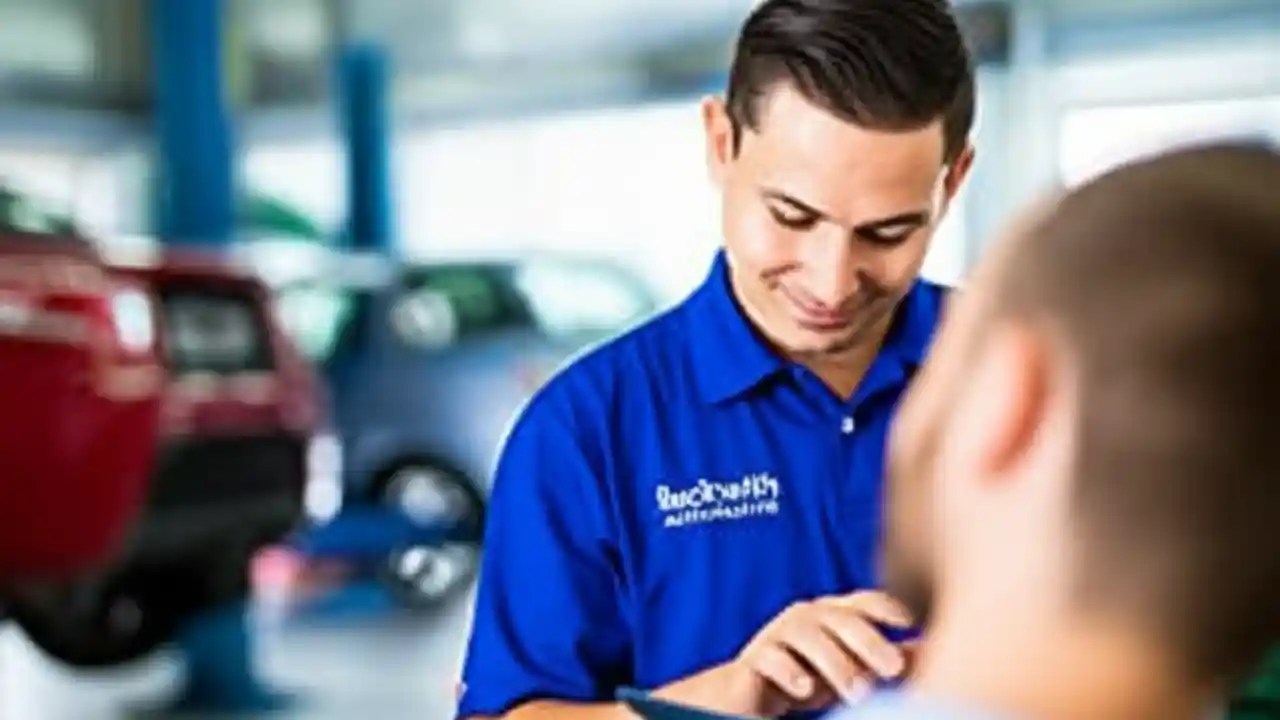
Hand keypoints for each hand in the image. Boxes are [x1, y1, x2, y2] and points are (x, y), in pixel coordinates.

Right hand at [733, 591, 913, 714]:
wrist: (748, 694)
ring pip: (808, 636)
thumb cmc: (807, 678)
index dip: (886, 607)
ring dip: (837, 664)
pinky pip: (772, 658)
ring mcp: (777, 634)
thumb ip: (882, 660)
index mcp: (832, 615)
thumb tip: (930, 653)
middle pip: (840, 619)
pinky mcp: (754, 659)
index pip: (863, 602)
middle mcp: (806, 617)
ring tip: (859, 694)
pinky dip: (790, 671)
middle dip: (870, 642)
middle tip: (895, 669)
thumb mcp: (850, 670)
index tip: (910, 622)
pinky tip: (806, 689)